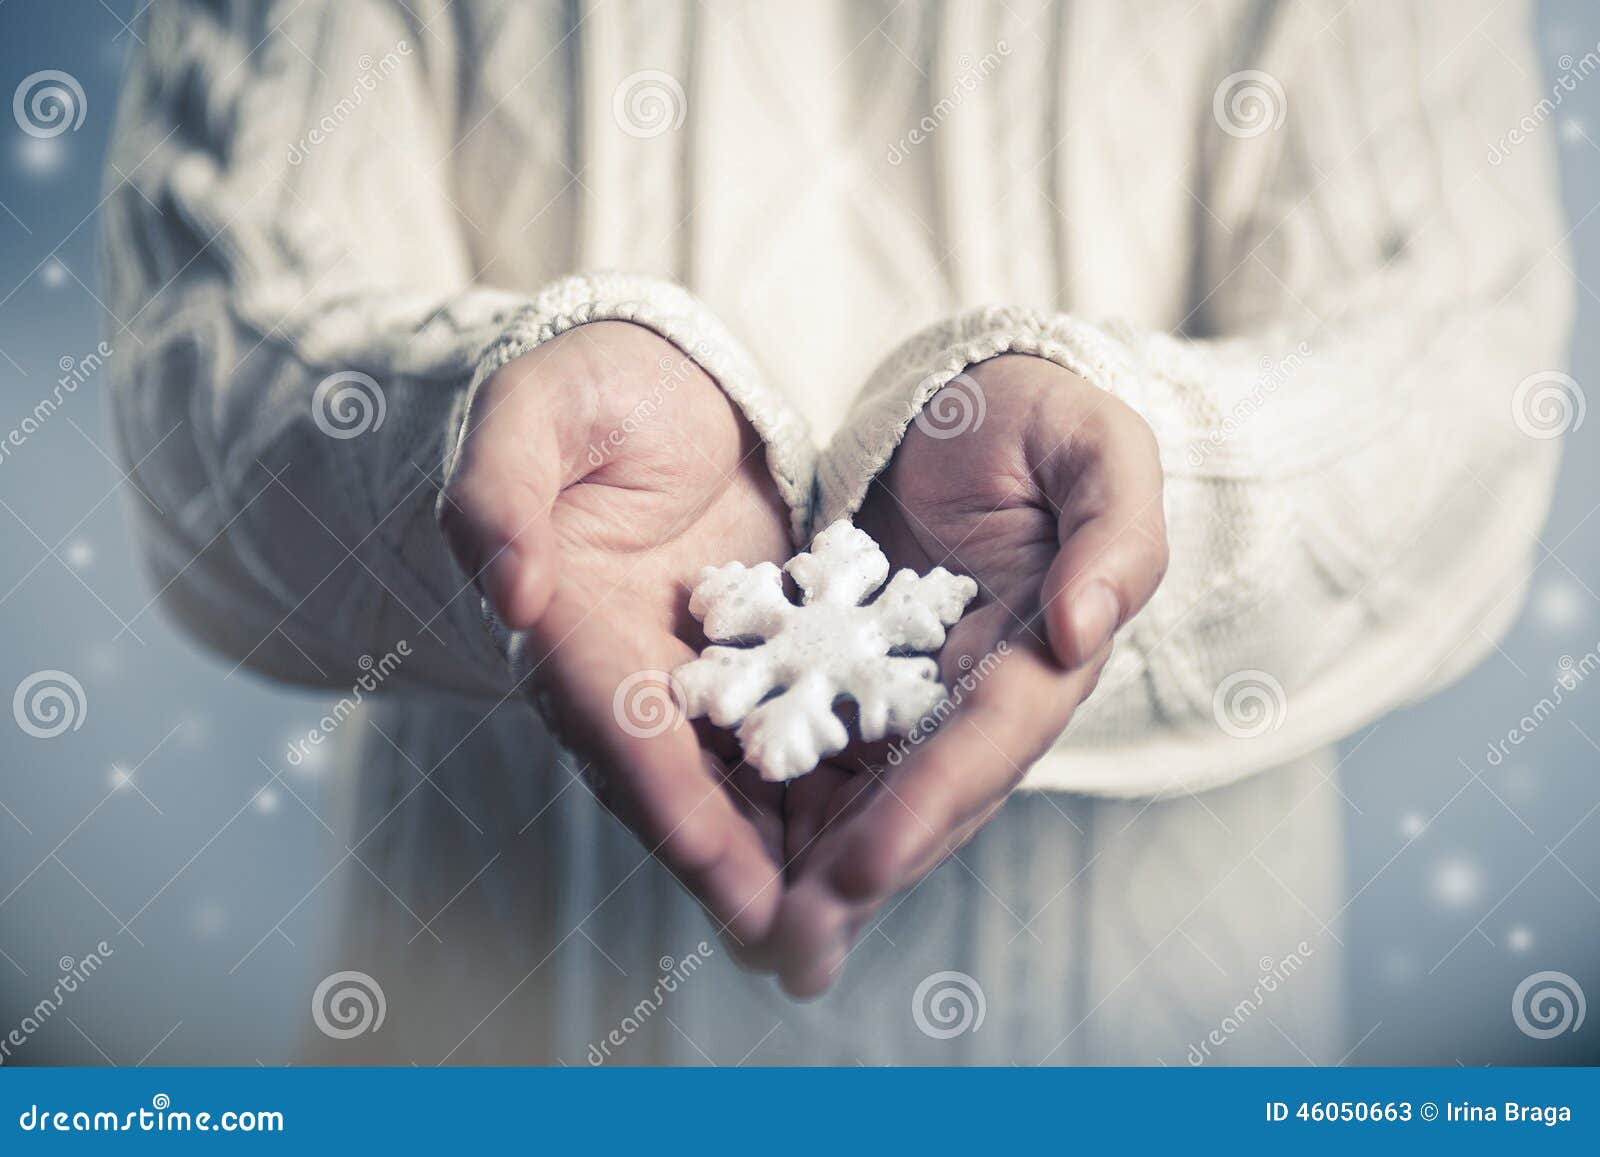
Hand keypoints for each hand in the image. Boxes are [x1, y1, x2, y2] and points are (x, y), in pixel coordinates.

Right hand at [440, 321, 792, 953]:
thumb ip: (501, 493)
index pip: (612, 720)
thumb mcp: (531, 415)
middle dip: (728, 866)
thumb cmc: (580, 390)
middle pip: (674, 782)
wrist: (648, 383)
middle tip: (792, 947)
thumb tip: (509, 592)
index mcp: (566, 623)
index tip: (715, 867)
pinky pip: (784, 734)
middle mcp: (625, 671)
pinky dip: (818, 797)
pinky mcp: (751, 660)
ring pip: (731, 779)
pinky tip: (871, 848)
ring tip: (836, 936)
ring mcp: (689, 674)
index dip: (663, 795)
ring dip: (778, 859)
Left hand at [768, 355, 1168, 994]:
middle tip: (789, 945)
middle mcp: (980, 695)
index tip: (865, 868)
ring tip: (749, 934)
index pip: (989, 742)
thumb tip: (1083, 625)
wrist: (972, 406)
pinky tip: (726, 853)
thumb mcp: (1099, 451)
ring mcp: (917, 694)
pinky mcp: (857, 676)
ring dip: (814, 868)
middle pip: (924, 797)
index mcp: (1044, 654)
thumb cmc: (1044, 421)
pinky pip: (819, 746)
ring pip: (868, 794)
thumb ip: (1114, 534)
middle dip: (861, 874)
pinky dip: (778, 803)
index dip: (931, 805)